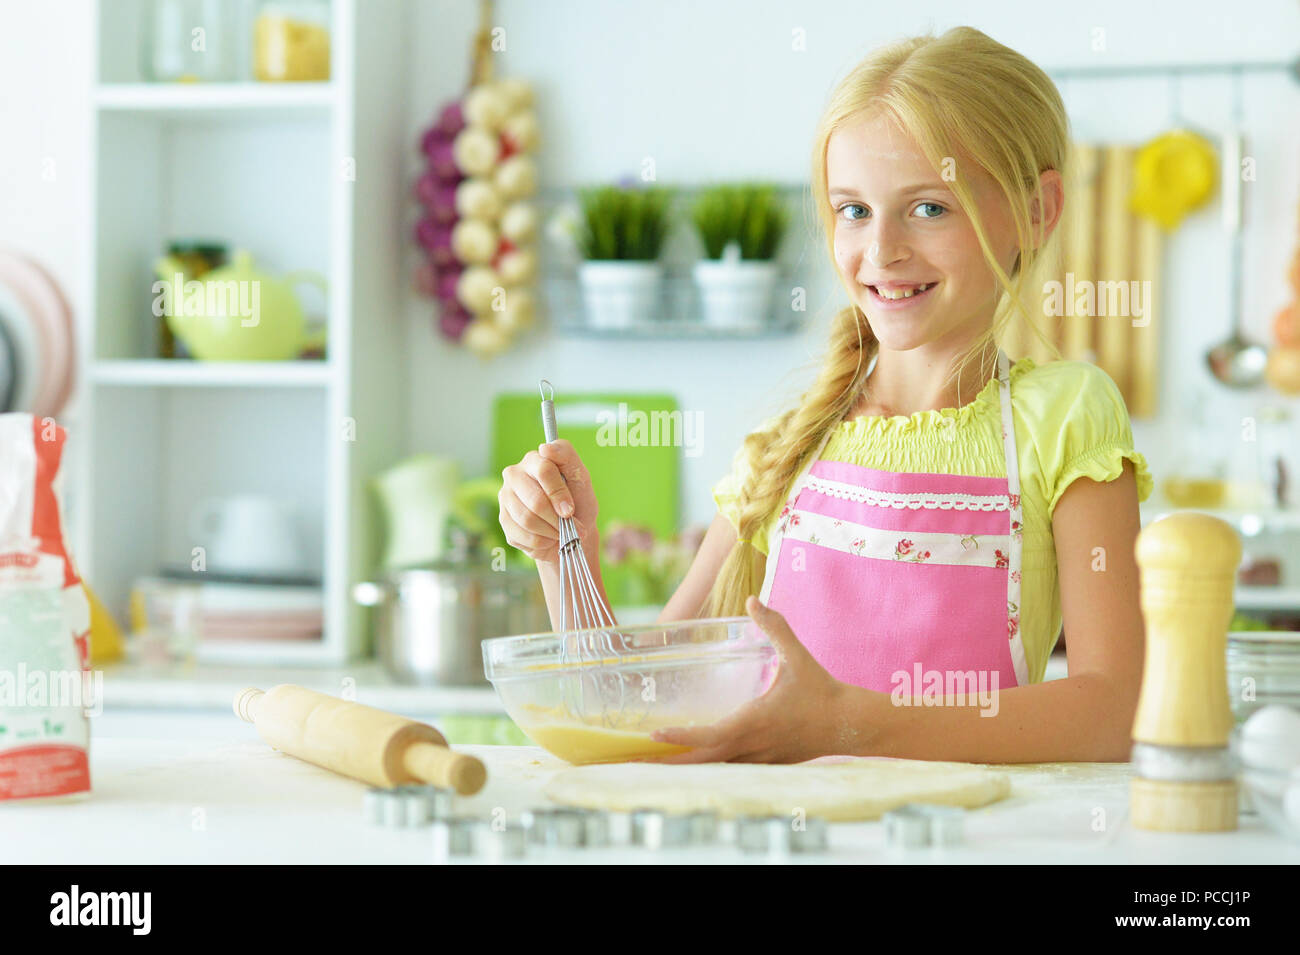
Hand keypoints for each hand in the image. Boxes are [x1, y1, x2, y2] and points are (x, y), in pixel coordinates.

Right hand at [499, 439, 598, 563]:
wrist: (571, 532)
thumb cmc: (577, 501)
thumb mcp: (581, 478)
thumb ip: (567, 457)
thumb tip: (545, 448)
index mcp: (534, 459)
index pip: (543, 470)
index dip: (559, 493)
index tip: (569, 510)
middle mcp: (514, 474)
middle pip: (535, 500)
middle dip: (556, 518)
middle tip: (569, 526)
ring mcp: (505, 496)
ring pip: (527, 519)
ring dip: (550, 531)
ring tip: (560, 532)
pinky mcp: (503, 518)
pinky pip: (521, 534)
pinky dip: (540, 540)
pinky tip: (547, 537)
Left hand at [648, 596, 863, 763]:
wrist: (850, 724)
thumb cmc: (822, 690)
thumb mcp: (797, 656)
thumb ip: (775, 627)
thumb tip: (753, 599)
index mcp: (754, 722)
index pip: (710, 735)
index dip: (682, 737)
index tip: (655, 734)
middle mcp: (752, 746)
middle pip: (703, 761)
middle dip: (669, 761)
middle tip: (637, 758)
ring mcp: (759, 760)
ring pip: (715, 768)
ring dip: (687, 766)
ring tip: (654, 762)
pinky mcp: (766, 764)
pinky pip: (731, 768)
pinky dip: (710, 767)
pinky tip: (693, 763)